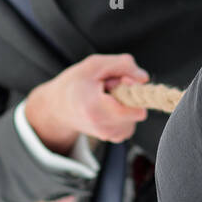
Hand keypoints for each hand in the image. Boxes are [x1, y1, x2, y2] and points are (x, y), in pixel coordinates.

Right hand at [25, 53, 149, 152]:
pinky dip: (125, 112)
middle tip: (110, 88)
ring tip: (107, 97)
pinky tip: (109, 106)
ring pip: (137, 115)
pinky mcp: (115, 137)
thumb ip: (123, 65)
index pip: (135, 109)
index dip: (132, 90)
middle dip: (129, 95)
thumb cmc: (73, 84)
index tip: (119, 81)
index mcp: (97, 109)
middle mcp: (104, 127)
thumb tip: (143, 77)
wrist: (58, 108)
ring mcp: (110, 135)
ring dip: (127, 103)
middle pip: (139, 110)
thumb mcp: (94, 64)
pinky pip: (132, 121)